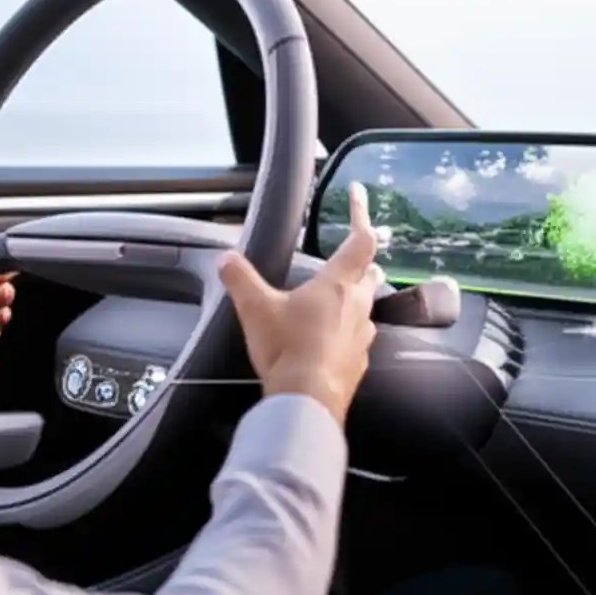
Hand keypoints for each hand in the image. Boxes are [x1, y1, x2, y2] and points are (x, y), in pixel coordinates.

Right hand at [218, 182, 383, 425]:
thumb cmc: (287, 349)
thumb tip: (225, 259)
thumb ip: (240, 279)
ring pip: (367, 305)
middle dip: (361, 261)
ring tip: (336, 298)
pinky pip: (358, 338)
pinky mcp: (359, 361)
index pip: (362, 239)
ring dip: (355, 297)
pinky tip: (330, 339)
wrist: (307, 401)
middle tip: (350, 256)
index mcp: (338, 284)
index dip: (361, 213)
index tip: (357, 194)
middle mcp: (358, 305)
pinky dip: (347, 331)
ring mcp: (363, 335)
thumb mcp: (255, 309)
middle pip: (370, 272)